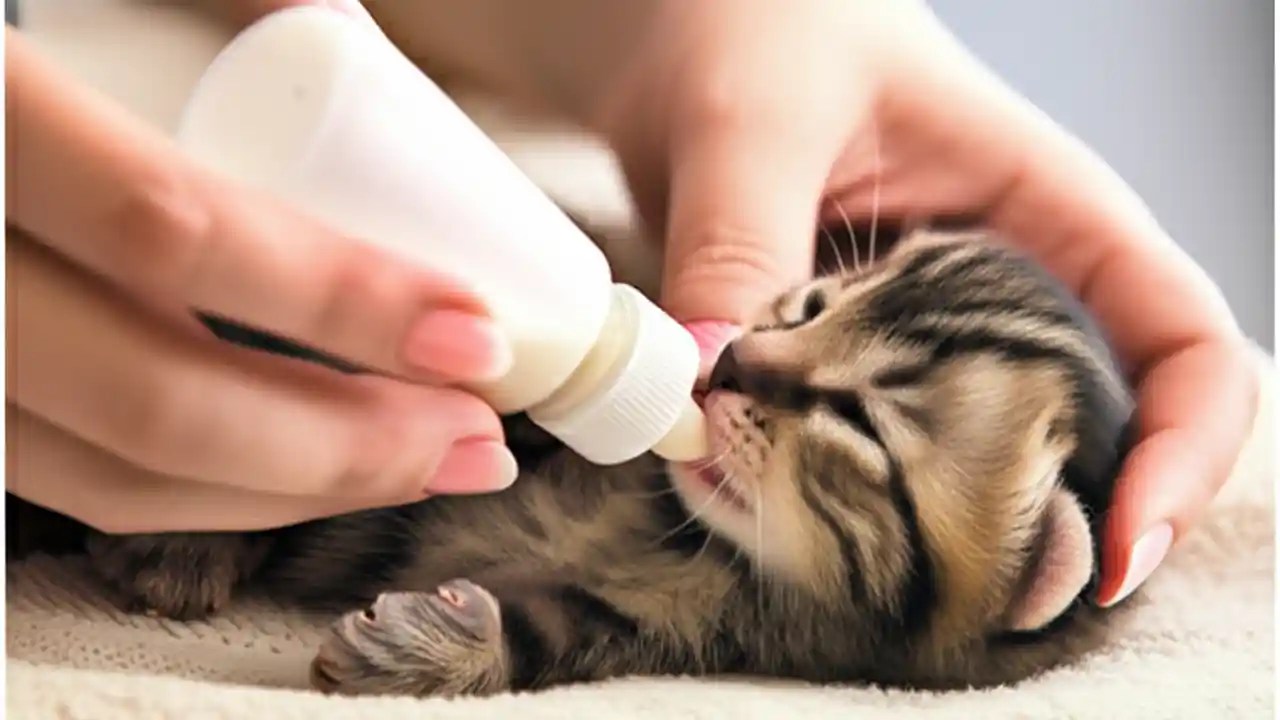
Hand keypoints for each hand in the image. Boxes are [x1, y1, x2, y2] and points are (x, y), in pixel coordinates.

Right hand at [5, 28, 516, 533]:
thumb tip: (336, 23)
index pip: (170, 233)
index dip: (339, 300)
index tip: (477, 331)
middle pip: (154, 398)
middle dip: (346, 442)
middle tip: (482, 434)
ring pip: (110, 475)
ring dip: (294, 489)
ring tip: (429, 462)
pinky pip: (71, 478)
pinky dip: (210, 487)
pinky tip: (304, 465)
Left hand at [580, 1, 1256, 605]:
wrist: (676, 31)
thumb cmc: (756, 27)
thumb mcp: (756, 124)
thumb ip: (739, 247)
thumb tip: (712, 386)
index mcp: (1050, 216)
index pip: (1184, 343)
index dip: (1188, 453)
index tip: (1120, 544)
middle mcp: (998, 291)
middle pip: (1086, 437)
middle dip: (1052, 531)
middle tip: (980, 600)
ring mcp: (912, 339)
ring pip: (965, 463)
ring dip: (927, 532)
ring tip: (867, 574)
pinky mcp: (829, 368)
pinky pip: (849, 452)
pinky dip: (818, 496)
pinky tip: (763, 513)